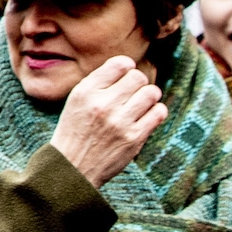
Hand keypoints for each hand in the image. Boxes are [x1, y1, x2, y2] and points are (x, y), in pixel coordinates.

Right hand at [50, 58, 165, 185]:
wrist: (73, 167)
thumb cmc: (76, 130)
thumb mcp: (76, 101)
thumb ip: (98, 83)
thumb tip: (127, 67)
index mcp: (85, 92)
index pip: (119, 64)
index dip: (126, 67)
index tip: (125, 74)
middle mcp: (102, 105)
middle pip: (138, 77)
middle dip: (139, 82)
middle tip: (133, 92)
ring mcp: (120, 122)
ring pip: (151, 93)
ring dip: (149, 96)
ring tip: (141, 103)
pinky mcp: (134, 138)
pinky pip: (159, 113)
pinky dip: (156, 111)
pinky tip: (146, 116)